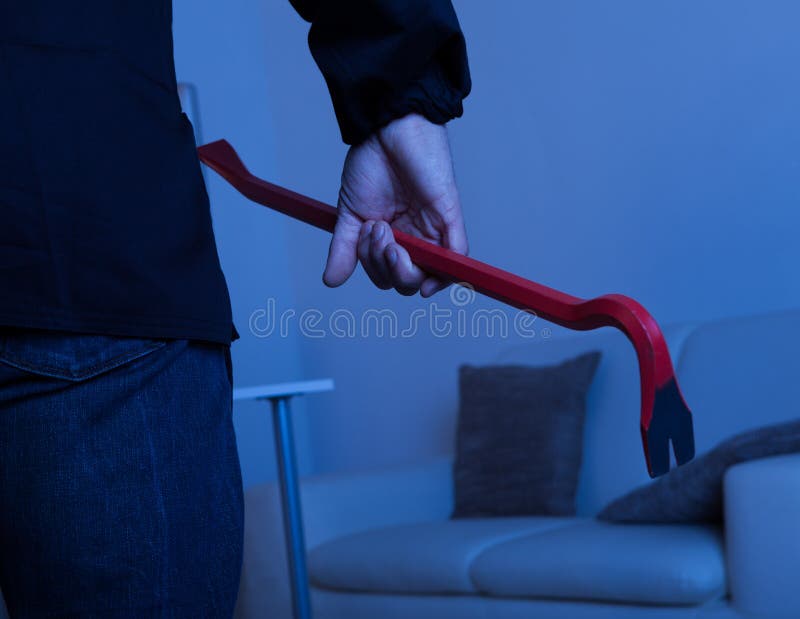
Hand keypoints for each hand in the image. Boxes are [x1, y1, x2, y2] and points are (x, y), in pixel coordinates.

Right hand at [322, 113, 467, 296]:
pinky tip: (430, 281)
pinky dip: (446, 272)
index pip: (390, 276)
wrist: (387, 127)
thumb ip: (344, 248)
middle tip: (376, 231)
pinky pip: (457, 253)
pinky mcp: (450, 214)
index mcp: (393, 238)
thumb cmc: (372, 162)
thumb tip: (331, 280)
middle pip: (408, 281)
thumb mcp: (351, 212)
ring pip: (430, 274)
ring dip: (403, 268)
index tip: (364, 245)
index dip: (378, 272)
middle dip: (387, 268)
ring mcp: (434, 228)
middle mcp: (415, 237)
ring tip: (385, 232)